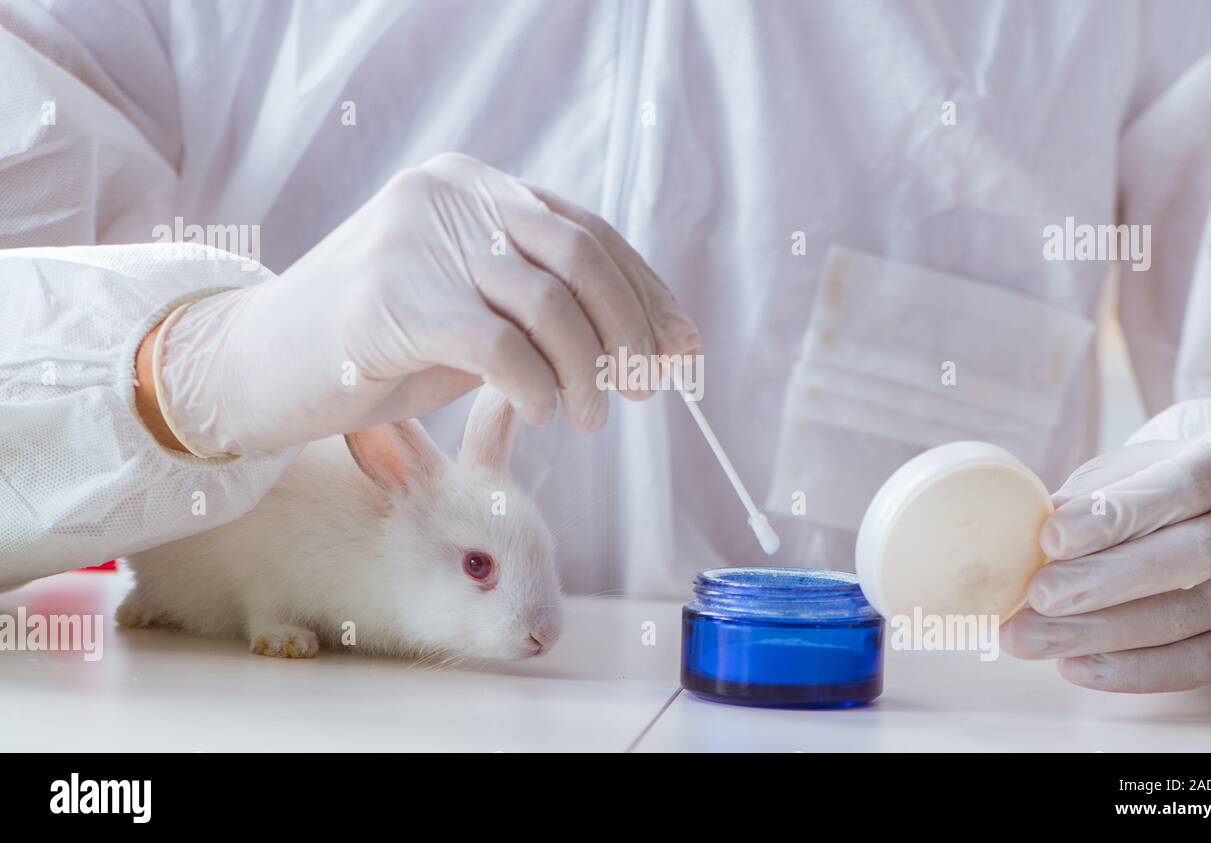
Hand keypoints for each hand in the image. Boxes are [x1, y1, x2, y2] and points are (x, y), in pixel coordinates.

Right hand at [154, 152, 699, 454]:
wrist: (254, 367)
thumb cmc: (373, 349)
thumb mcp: (470, 314)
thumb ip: (542, 311)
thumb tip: (652, 344)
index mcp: (471, 185)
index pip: (586, 230)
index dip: (643, 292)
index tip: (678, 346)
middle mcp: (447, 195)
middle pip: (580, 253)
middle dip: (631, 327)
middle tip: (646, 386)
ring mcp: (416, 240)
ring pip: (549, 300)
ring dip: (588, 371)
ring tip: (590, 416)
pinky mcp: (391, 299)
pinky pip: (501, 345)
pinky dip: (536, 388)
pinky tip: (539, 415)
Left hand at [1004, 416, 1210, 691]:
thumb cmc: (1184, 481)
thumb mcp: (1149, 462)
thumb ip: (1101, 489)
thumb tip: (1040, 525)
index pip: (1181, 486)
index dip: (1114, 515)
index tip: (1050, 538)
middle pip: (1191, 557)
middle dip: (1103, 582)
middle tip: (1036, 597)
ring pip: (1190, 617)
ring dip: (1101, 634)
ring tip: (1031, 637)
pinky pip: (1202, 662)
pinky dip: (1136, 670)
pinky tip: (1076, 665)